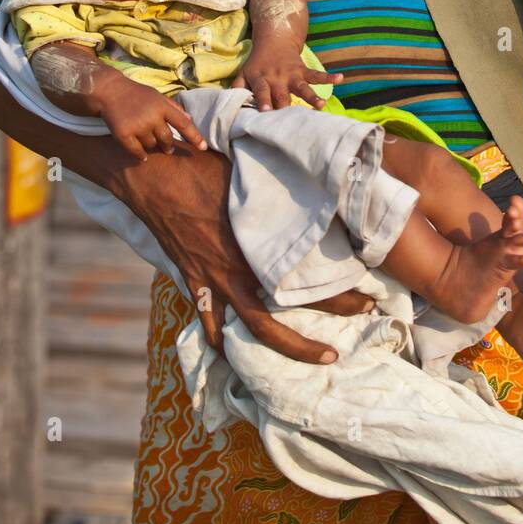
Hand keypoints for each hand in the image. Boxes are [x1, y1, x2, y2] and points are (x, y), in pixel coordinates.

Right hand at [93, 71, 207, 158]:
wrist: (110, 91)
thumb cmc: (137, 94)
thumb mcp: (157, 96)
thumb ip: (174, 108)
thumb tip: (191, 120)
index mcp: (162, 106)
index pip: (184, 124)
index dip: (195, 137)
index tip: (204, 147)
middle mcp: (152, 117)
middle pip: (167, 139)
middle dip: (169, 146)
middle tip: (168, 148)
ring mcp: (138, 126)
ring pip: (152, 146)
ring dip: (152, 146)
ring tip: (146, 139)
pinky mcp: (124, 135)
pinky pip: (137, 152)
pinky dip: (141, 155)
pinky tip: (142, 155)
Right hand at [117, 142, 373, 359]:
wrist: (154, 176)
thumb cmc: (205, 166)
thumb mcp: (252, 173)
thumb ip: (283, 188)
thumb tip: (320, 182)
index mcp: (257, 246)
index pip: (306, 282)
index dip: (341, 295)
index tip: (368, 298)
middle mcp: (238, 272)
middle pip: (281, 322)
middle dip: (315, 338)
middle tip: (345, 342)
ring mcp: (213, 281)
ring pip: (252, 331)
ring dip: (284, 347)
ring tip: (311, 357)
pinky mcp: (193, 281)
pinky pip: (209, 321)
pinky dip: (222, 340)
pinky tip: (235, 354)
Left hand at [232, 34, 342, 110]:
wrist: (273, 41)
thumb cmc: (257, 64)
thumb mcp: (243, 74)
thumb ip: (236, 89)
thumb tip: (226, 106)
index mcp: (261, 79)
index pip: (261, 91)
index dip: (263, 100)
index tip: (265, 111)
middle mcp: (277, 78)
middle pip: (282, 94)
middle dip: (286, 104)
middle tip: (291, 116)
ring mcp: (291, 74)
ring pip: (302, 87)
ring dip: (311, 96)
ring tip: (321, 105)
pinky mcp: (303, 70)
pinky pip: (316, 74)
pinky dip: (329, 76)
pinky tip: (341, 78)